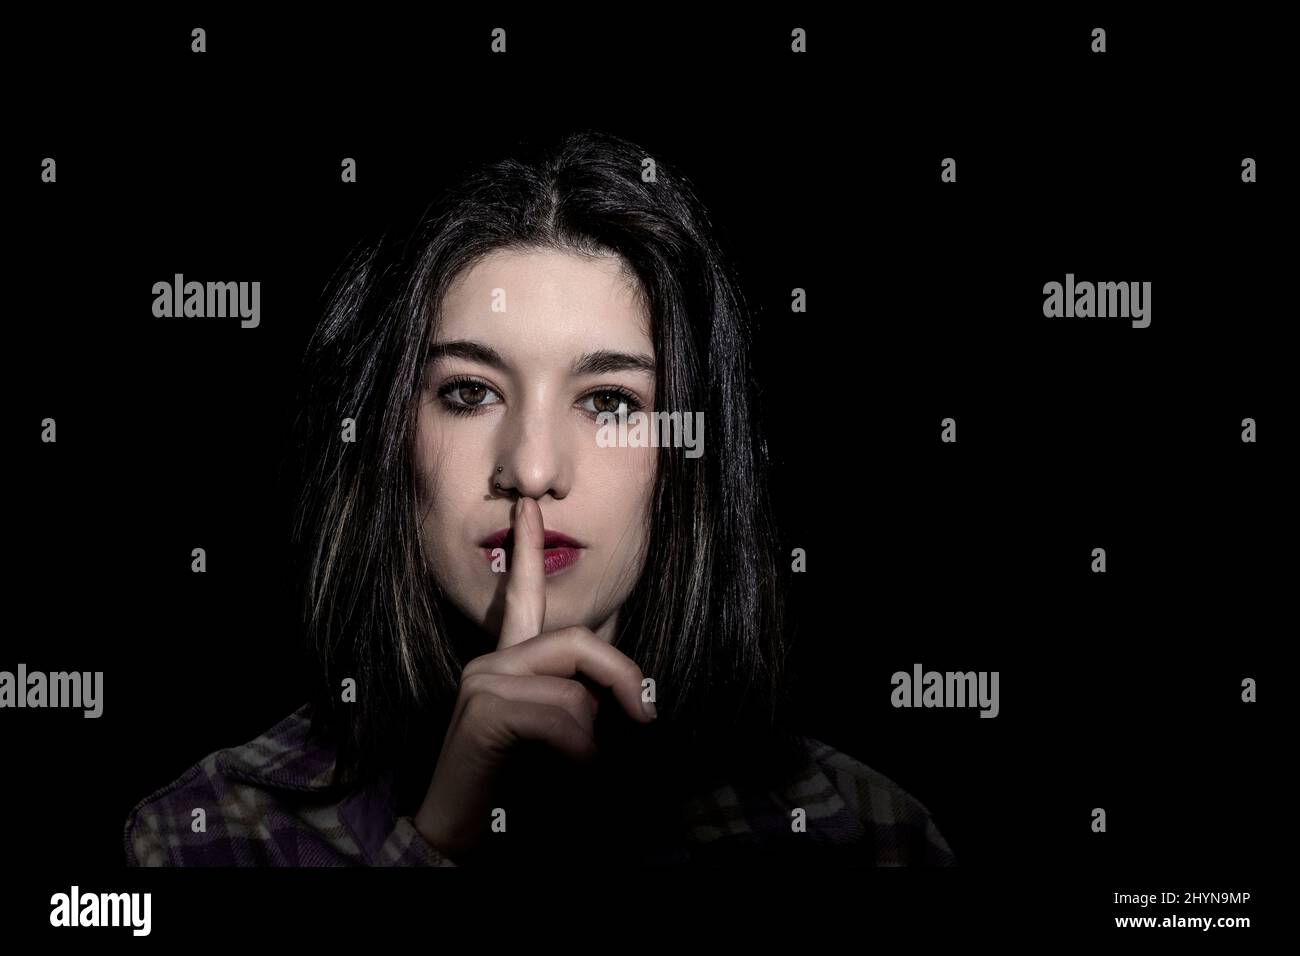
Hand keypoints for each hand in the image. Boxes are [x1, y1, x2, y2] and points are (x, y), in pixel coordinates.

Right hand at [412, 496, 656, 861]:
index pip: (522, 596)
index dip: (528, 550)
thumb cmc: (512, 784)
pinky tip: (563, 774)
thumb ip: (581, 699)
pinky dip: (579, 754)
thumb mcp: (559, 735)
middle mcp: (492, 663)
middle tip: (646, 718)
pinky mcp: (484, 712)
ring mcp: (484, 684)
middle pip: (576, 640)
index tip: (530, 507)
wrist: (457, 832)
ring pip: (574, 691)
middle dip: (622, 677)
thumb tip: (629, 688)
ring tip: (574, 772)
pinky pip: (560, 718)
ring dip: (591, 741)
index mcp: (508, 662)